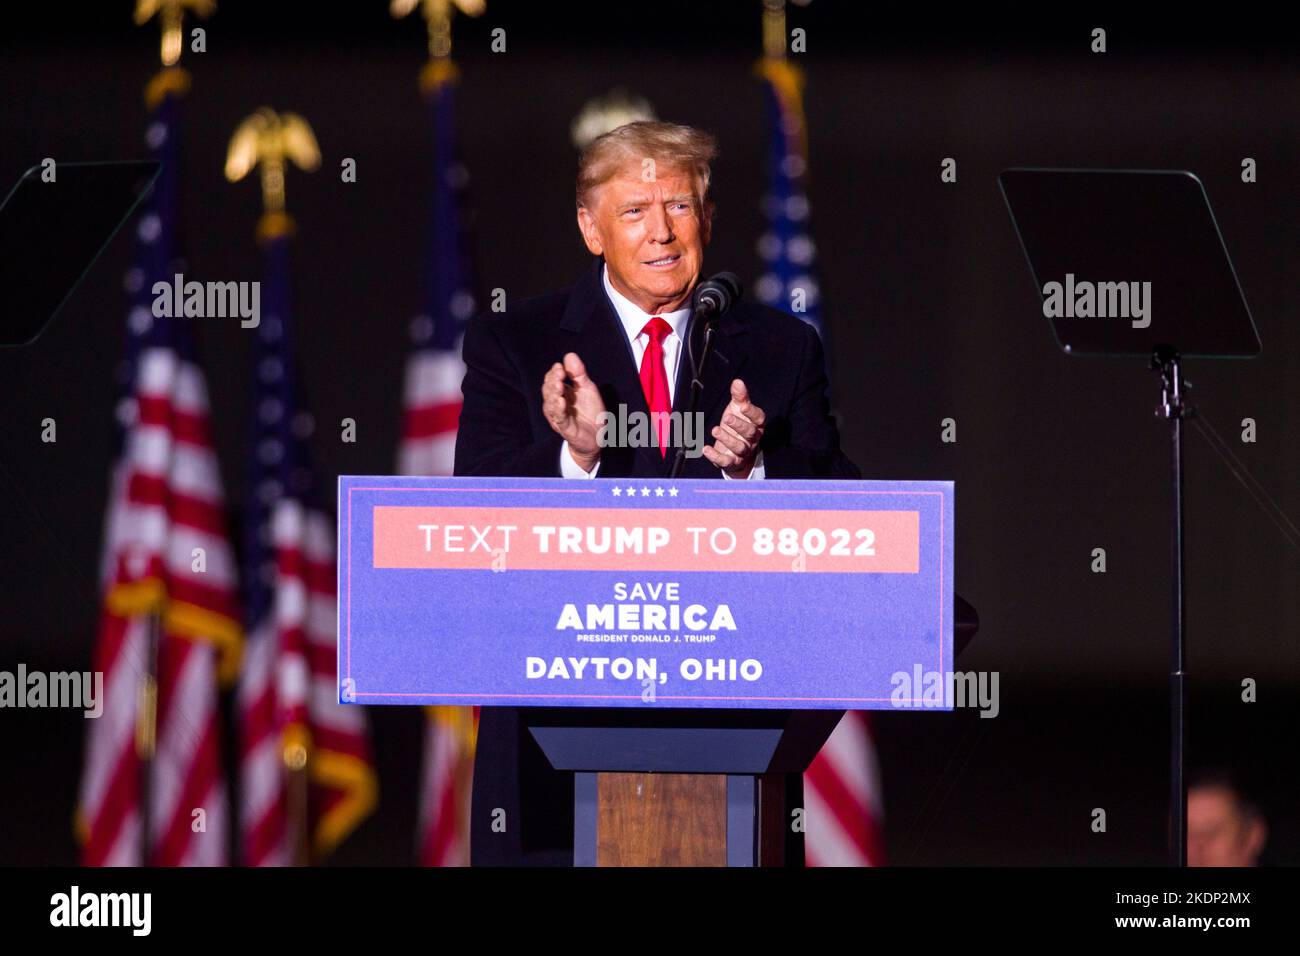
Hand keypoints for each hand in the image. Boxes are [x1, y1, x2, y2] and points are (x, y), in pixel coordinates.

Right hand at [542, 352, 605, 470]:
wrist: (598, 435)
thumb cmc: (590, 411)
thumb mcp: (587, 388)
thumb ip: (578, 373)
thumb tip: (569, 355)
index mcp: (561, 392)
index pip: (552, 379)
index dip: (554, 373)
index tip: (560, 366)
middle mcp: (556, 403)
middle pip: (548, 390)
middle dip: (552, 381)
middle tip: (559, 373)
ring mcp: (558, 416)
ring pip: (550, 404)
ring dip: (554, 393)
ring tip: (559, 385)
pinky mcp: (564, 427)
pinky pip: (559, 418)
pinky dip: (558, 410)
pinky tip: (560, 402)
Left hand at [702, 379, 764, 478]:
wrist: (737, 452)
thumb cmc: (739, 426)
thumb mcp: (738, 409)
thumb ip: (739, 397)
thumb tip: (738, 382)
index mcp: (756, 424)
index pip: (758, 418)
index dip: (751, 413)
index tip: (742, 406)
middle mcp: (752, 439)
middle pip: (749, 433)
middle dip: (739, 425)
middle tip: (727, 418)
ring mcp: (743, 452)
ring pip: (739, 447)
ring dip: (727, 439)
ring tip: (715, 430)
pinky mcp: (732, 462)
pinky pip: (726, 461)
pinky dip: (715, 456)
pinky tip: (705, 449)